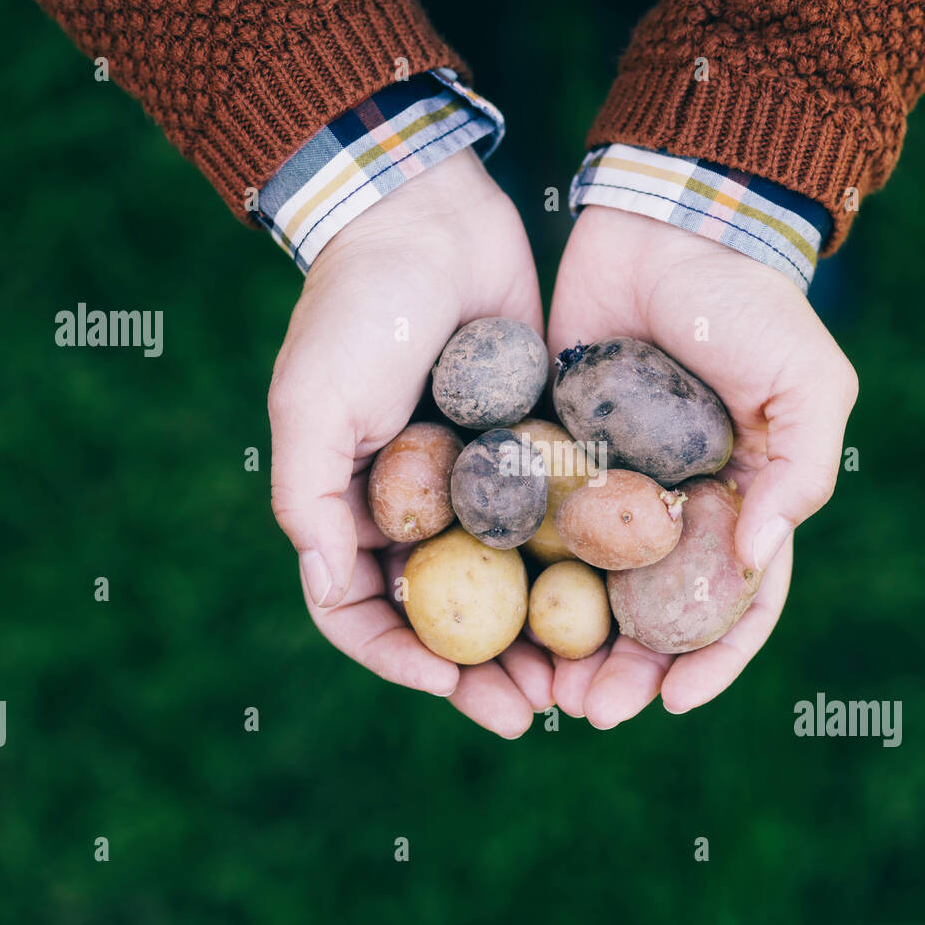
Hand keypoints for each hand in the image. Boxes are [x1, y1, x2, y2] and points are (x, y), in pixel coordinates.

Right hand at [268, 150, 551, 737]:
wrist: (428, 217)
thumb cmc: (357, 308)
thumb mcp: (312, 399)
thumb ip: (308, 495)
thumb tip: (327, 587)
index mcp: (350, 508)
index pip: (362, 612)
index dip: (401, 659)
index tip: (452, 685)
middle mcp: (412, 509)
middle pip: (447, 617)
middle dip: (484, 670)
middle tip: (535, 708)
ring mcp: (475, 485)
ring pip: (508, 586)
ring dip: (538, 638)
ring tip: (582, 679)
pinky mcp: (531, 452)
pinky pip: (555, 525)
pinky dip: (578, 570)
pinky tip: (616, 603)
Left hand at [546, 206, 857, 727]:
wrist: (664, 222)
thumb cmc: (750, 304)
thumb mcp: (807, 384)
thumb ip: (797, 473)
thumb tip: (755, 563)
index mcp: (742, 501)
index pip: (736, 604)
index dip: (711, 661)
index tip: (673, 703)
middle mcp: (675, 507)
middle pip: (652, 612)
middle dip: (628, 668)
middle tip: (589, 708)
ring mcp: (612, 484)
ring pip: (589, 586)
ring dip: (570, 642)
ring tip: (542, 685)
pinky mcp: (555, 453)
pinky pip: (535, 524)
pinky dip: (523, 574)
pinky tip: (497, 611)